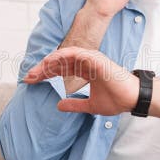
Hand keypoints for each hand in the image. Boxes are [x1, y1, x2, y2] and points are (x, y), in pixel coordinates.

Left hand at [23, 46, 139, 115]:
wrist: (131, 99)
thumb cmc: (116, 100)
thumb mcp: (89, 106)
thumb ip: (74, 104)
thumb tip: (58, 106)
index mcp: (85, 70)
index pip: (61, 69)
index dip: (45, 74)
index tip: (31, 81)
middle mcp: (87, 62)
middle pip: (59, 62)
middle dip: (42, 69)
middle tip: (28, 77)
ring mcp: (91, 59)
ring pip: (64, 56)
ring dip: (49, 62)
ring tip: (36, 71)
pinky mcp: (95, 58)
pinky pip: (75, 53)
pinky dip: (61, 56)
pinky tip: (50, 62)